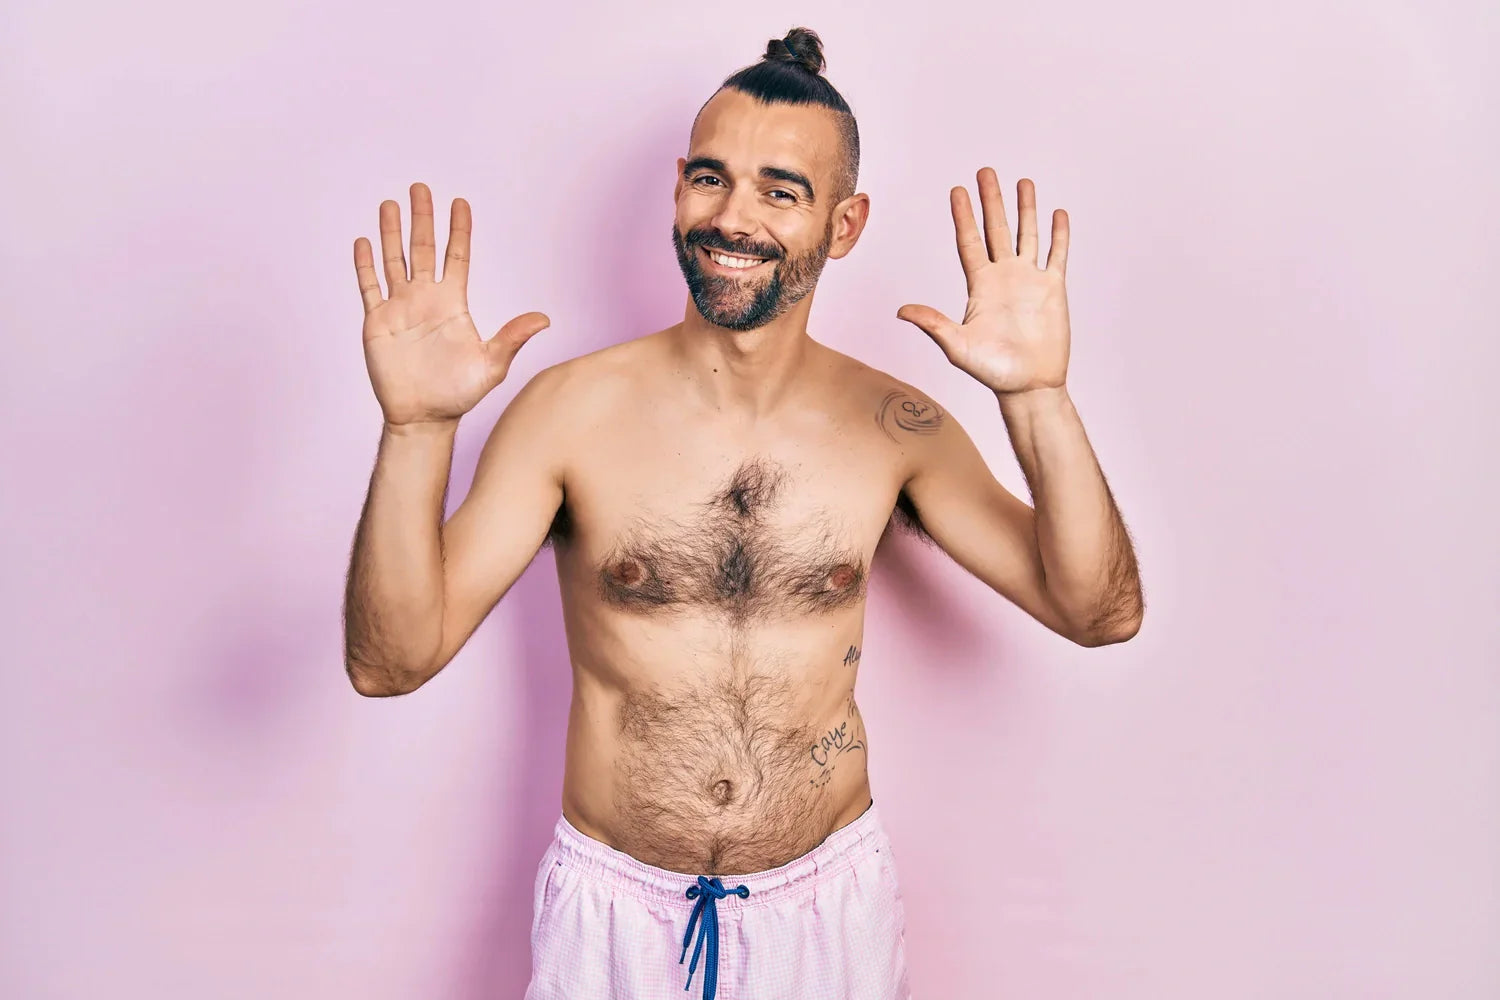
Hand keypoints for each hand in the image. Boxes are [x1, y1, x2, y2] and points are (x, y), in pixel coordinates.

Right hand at [354, 182, 549, 426]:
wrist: (424, 417)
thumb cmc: (459, 394)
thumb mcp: (492, 364)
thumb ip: (513, 338)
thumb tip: (545, 319)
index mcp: (453, 303)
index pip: (457, 256)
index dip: (458, 230)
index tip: (460, 203)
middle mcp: (426, 299)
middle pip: (423, 248)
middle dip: (422, 218)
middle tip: (420, 187)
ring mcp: (400, 308)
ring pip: (394, 260)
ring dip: (391, 232)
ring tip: (390, 204)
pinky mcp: (377, 321)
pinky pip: (369, 286)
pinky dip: (365, 264)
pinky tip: (363, 241)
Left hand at [896, 168, 1070, 395]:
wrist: (1028, 387)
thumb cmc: (992, 372)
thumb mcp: (957, 347)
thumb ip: (933, 324)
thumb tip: (901, 311)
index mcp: (980, 286)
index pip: (969, 241)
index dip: (963, 216)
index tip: (957, 190)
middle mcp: (1003, 277)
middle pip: (996, 229)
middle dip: (991, 200)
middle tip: (985, 171)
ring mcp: (1029, 281)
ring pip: (1027, 235)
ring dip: (1026, 209)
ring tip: (1023, 182)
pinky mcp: (1053, 290)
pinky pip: (1057, 255)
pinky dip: (1059, 235)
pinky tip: (1058, 213)